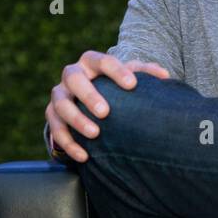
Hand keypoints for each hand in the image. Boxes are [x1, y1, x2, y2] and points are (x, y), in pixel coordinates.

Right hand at [46, 51, 169, 162]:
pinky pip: (55, 129)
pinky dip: (68, 144)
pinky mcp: (52, 115)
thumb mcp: (128, 76)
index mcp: (91, 62)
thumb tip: (165, 76)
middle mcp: (71, 75)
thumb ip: (146, 73)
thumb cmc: (115, 86)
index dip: (116, 72)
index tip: (132, 85)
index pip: (102, 61)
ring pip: (61, 104)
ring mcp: (60, 95)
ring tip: (95, 134)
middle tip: (105, 112)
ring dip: (76, 119)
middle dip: (88, 94)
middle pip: (73, 78)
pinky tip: (84, 156)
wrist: (89, 99)